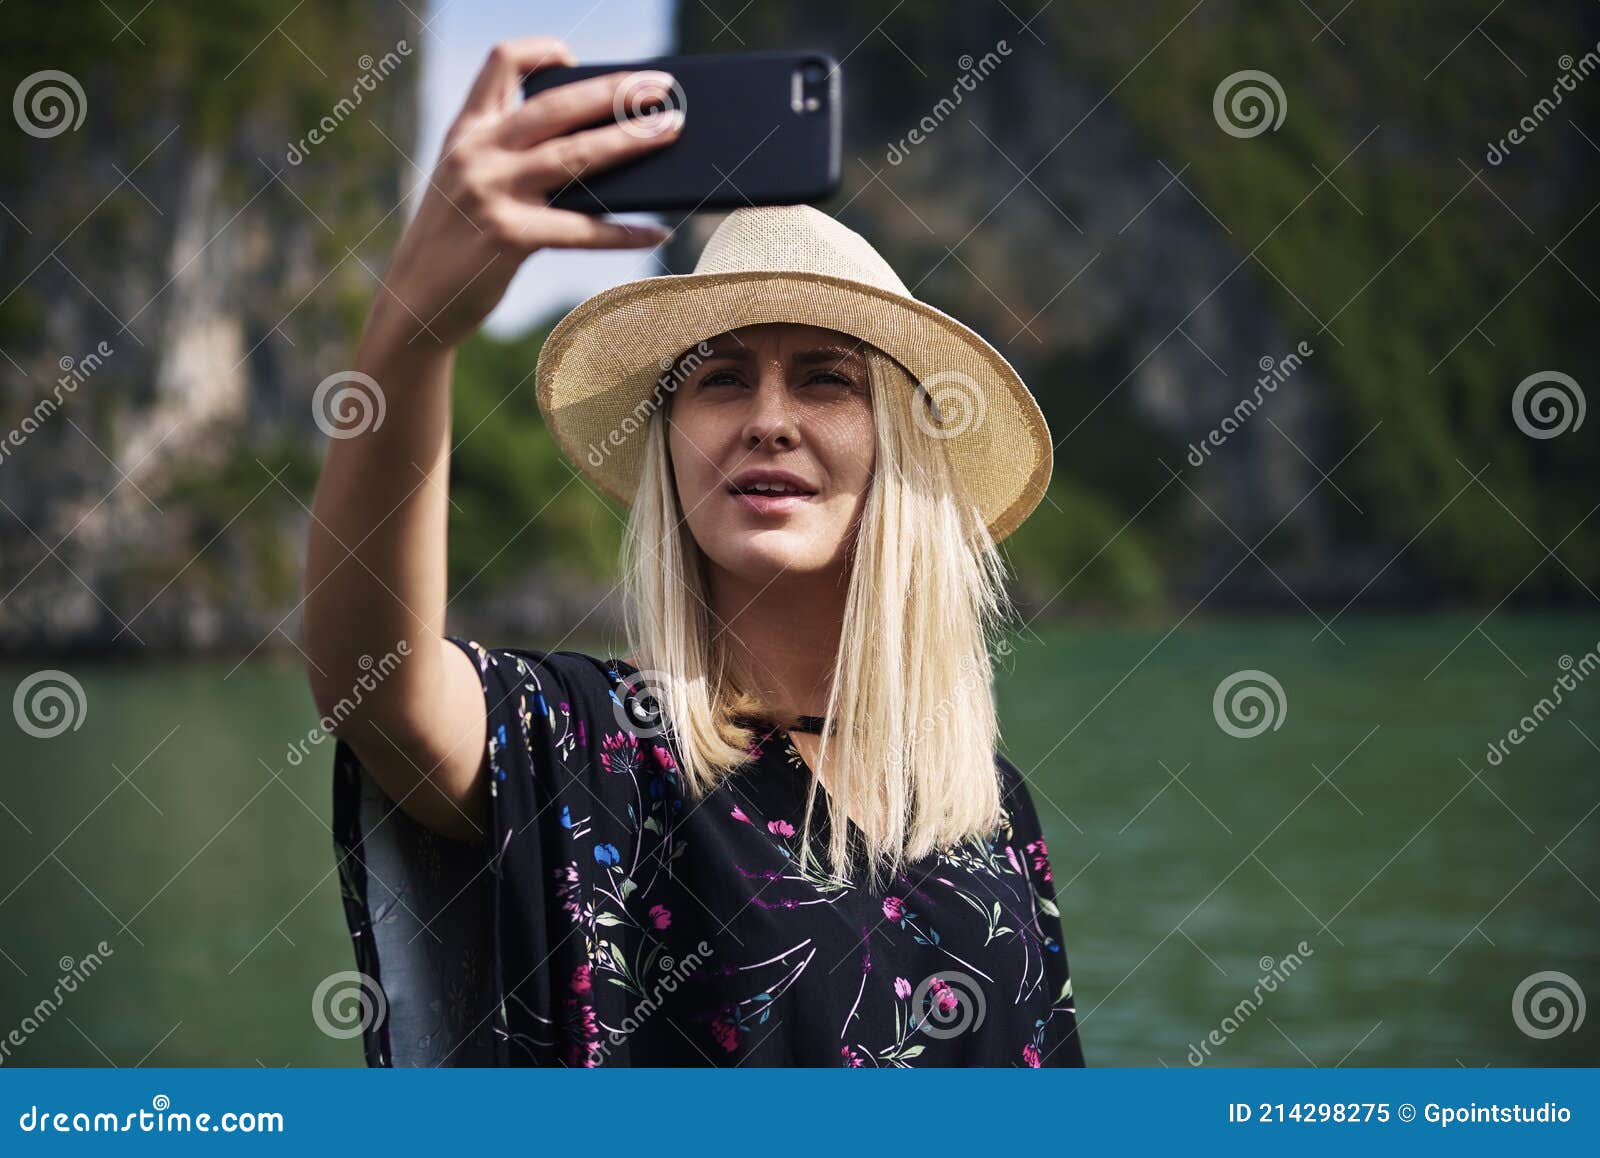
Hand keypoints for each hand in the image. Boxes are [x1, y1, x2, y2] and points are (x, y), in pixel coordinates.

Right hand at [369, 35, 682, 349]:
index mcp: (466, 131)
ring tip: (670, 131)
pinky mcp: (508, 238)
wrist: (415, 300)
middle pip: (557, 105)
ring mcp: (491, 193)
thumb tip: (596, 149)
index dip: (542, 51)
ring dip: (630, 141)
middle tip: (661, 87)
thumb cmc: (456, 240)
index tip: (576, 57)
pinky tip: (656, 233)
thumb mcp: (467, 183)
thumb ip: (511, 157)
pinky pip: (581, 230)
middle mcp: (477, 153)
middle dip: (614, 91)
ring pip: (576, 155)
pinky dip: (624, 233)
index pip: (501, 63)